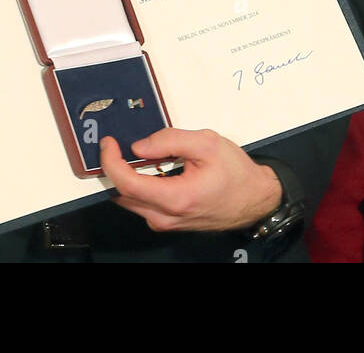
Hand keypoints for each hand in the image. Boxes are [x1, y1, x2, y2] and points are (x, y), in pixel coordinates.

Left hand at [100, 129, 282, 232]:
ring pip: (131, 200)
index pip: (127, 184)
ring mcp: (166, 223)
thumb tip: (140, 146)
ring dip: (127, 177)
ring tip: (137, 154)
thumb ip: (171, 140)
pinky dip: (140, 185)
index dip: (111, 161)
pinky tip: (151, 168)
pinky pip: (143, 204)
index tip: (109, 143)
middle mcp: (166, 217)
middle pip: (123, 194)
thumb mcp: (207, 144)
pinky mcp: (168, 222)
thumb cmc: (236, 174)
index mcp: (175, 198)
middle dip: (115, 168)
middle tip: (118, 145)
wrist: (255, 200)